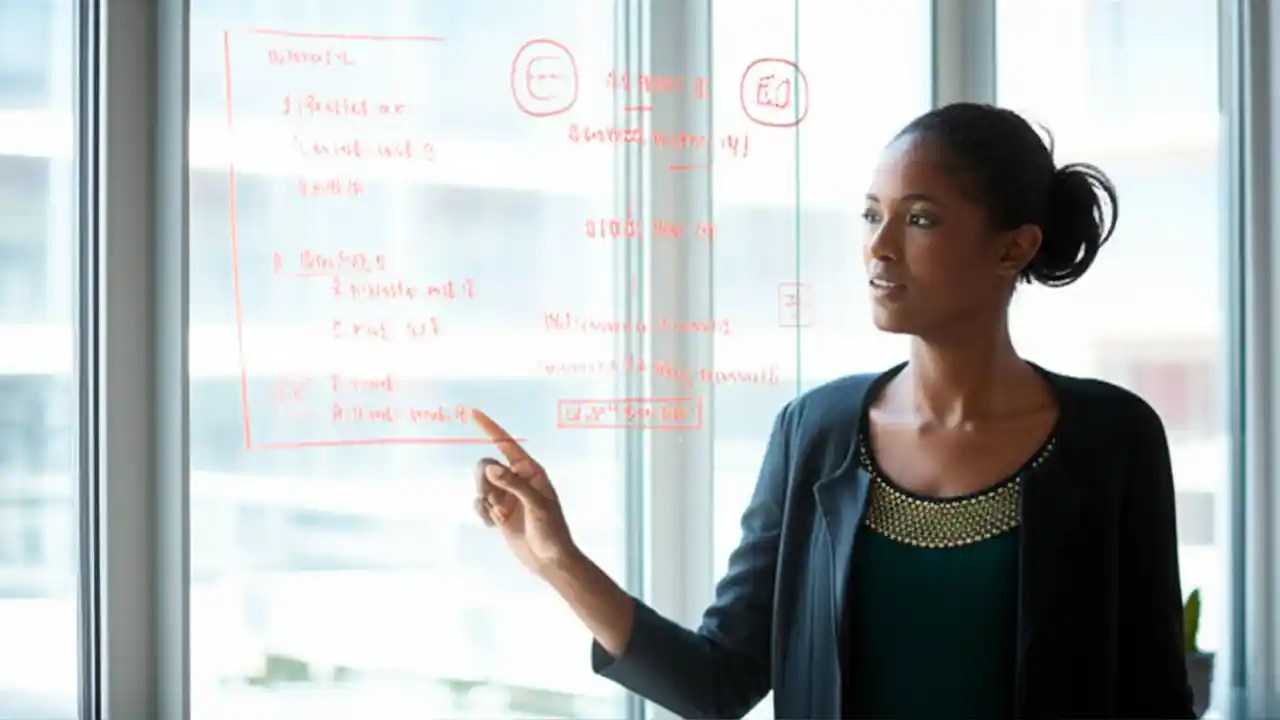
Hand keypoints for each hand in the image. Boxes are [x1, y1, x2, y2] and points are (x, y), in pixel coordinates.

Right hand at [471, 408, 579, 576]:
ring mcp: (506, 496)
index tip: (473, 413)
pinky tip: (494, 524)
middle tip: (493, 500)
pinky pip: (478, 503)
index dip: (490, 428)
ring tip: (497, 515)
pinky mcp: (498, 512)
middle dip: (483, 481)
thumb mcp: (537, 505)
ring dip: (483, 499)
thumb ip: (513, 484)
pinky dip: (482, 513)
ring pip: (480, 484)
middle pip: (485, 465)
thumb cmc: (551, 531)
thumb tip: (491, 467)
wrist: (549, 561)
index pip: (506, 444)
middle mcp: (516, 480)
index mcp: (531, 471)